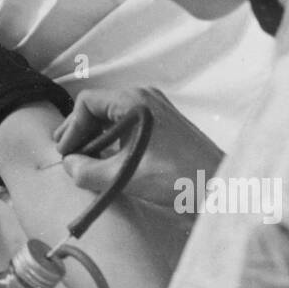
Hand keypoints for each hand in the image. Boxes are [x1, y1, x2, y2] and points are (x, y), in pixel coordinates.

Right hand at [53, 86, 223, 209]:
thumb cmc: (178, 177)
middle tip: (67, 154)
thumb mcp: (125, 176)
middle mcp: (145, 99)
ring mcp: (157, 111)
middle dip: (81, 131)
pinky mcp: (165, 126)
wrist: (222, 187)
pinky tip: (107, 161)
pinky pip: (130, 126)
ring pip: (114, 117)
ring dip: (96, 137)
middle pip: (100, 107)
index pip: (88, 103)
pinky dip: (114, 141)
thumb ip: (88, 171)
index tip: (66, 153)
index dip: (72, 128)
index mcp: (134, 101)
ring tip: (84, 161)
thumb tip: (69, 165)